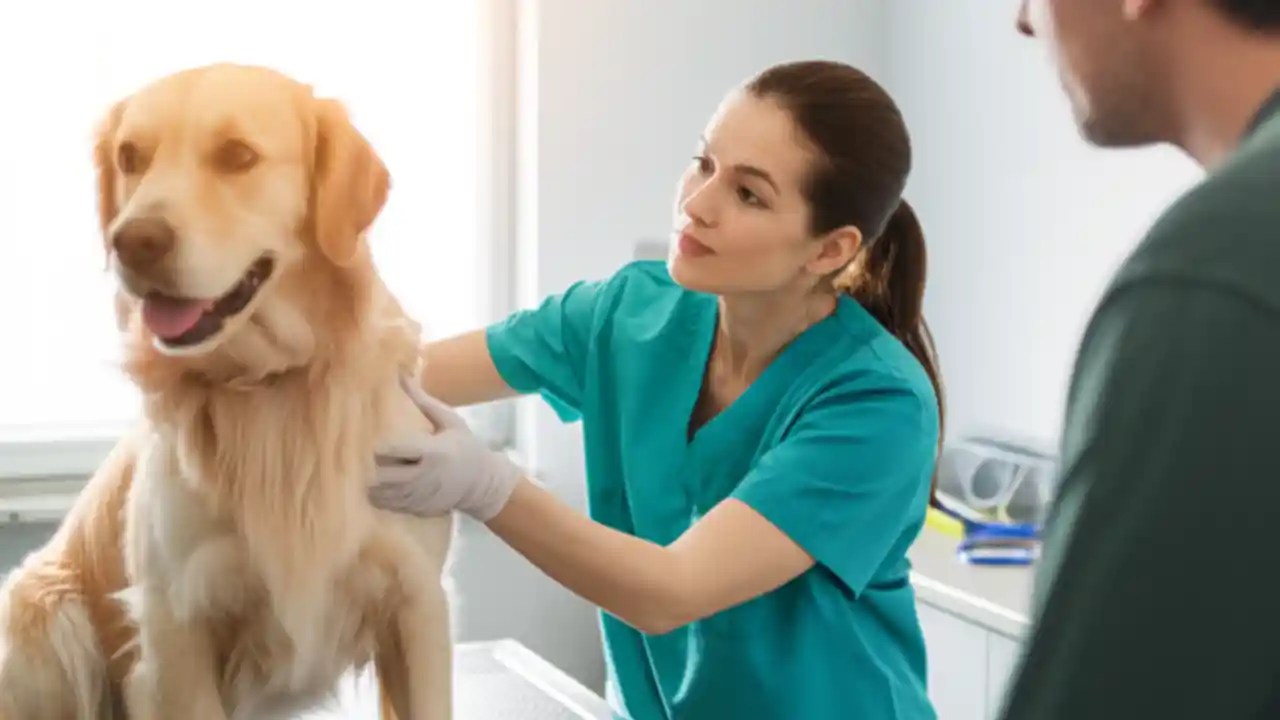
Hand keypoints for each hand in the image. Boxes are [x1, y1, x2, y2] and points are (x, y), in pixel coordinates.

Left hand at [370, 376, 521, 520]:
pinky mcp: (417, 509)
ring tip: (365, 471)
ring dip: (371, 483)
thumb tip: (401, 375)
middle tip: (363, 457)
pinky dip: (379, 496)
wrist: (483, 483)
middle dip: (370, 467)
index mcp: (432, 452)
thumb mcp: (450, 421)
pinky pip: (388, 505)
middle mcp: (424, 477)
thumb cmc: (466, 446)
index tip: (371, 440)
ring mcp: (419, 496)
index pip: (394, 451)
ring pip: (381, 494)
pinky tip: (378, 485)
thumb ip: (423, 401)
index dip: (378, 447)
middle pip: (382, 476)